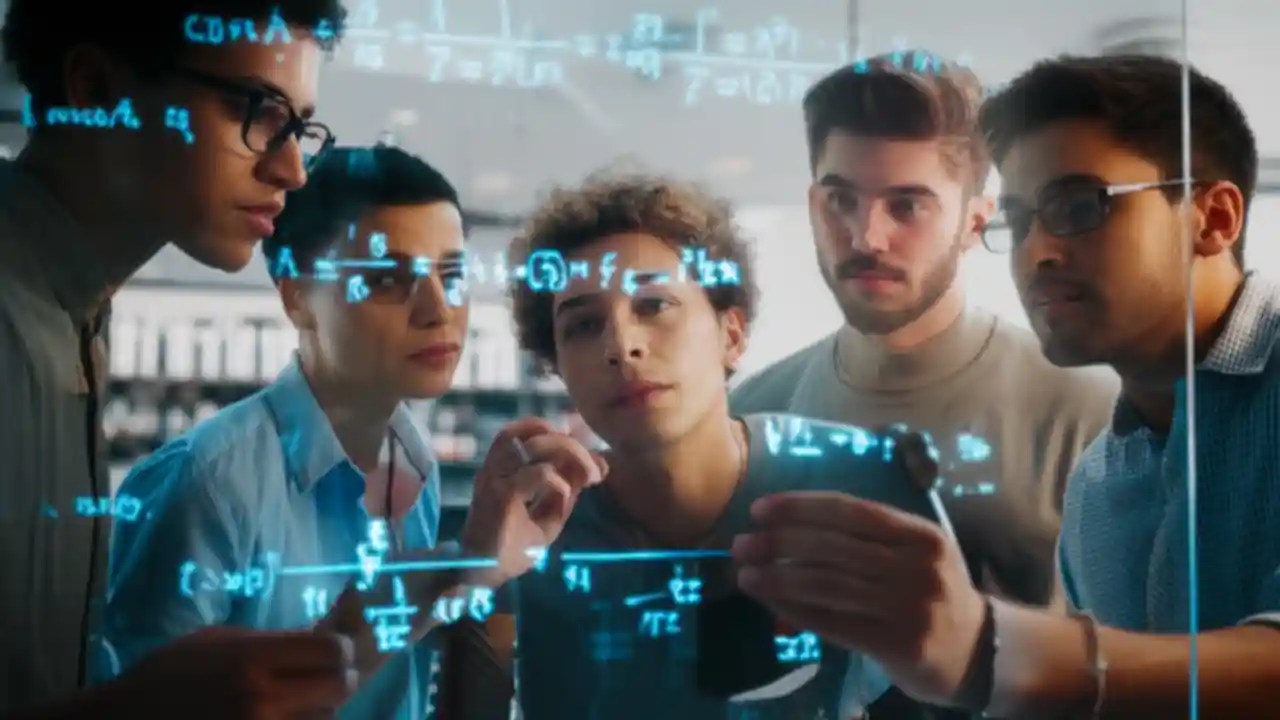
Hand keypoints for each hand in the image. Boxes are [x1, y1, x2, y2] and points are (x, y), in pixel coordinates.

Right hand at [114, 625, 355, 718]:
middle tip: (324, 680)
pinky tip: (283, 718)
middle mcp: (262, 698)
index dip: (339, 651)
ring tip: (299, 704)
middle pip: (339, 687)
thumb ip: (268, 642)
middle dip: (337, 681)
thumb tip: (318, 639)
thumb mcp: (215, 642)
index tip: (331, 653)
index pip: (332, 651)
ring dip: (319, 711)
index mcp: (252, 659)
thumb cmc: (167, 675)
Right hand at [460, 417, 605, 585]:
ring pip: (531, 444)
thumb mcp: (547, 518)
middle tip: (594, 470)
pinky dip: (554, 480)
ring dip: (567, 453)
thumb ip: (566, 492)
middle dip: (571, 444)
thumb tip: (593, 468)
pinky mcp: (498, 497)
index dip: (566, 439)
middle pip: (534, 432)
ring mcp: (495, 479)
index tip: (595, 463)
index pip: (533, 432)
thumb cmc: (509, 549)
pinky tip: (565, 496)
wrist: (479, 577)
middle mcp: (497, 468)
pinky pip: (531, 474)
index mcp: (505, 468)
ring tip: (587, 475)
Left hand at [731, 491, 985, 705]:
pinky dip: (796, 610)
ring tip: (746, 574)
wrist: (978, 652)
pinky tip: (771, 604)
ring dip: (778, 578)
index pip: (851, 511)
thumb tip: (789, 530)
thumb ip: (865, 541)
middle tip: (742, 544)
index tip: (759, 509)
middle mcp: (918, 567)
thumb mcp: (915, 555)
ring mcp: (910, 606)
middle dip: (779, 543)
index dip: (800, 507)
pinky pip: (833, 621)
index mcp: (922, 534)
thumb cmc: (932, 594)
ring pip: (828, 584)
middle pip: (834, 547)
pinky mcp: (897, 643)